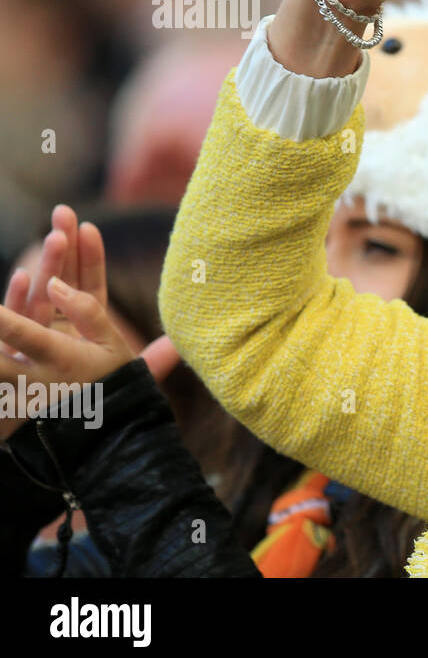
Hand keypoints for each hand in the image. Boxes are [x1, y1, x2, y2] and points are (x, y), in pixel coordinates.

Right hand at [0, 205, 130, 439]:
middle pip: (57, 283)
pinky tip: (22, 277)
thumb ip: (149, 364)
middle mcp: (51, 330)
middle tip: (65, 213)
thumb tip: (180, 346)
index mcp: (79, 330)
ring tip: (55, 237)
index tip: (90, 227)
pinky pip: (13, 328)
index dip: (89, 258)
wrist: (53, 444)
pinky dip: (16, 301)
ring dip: (44, 268)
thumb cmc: (88, 410)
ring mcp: (28, 342)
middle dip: (62, 249)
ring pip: (36, 299)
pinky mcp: (12, 360)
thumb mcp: (120, 383)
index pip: (86, 287)